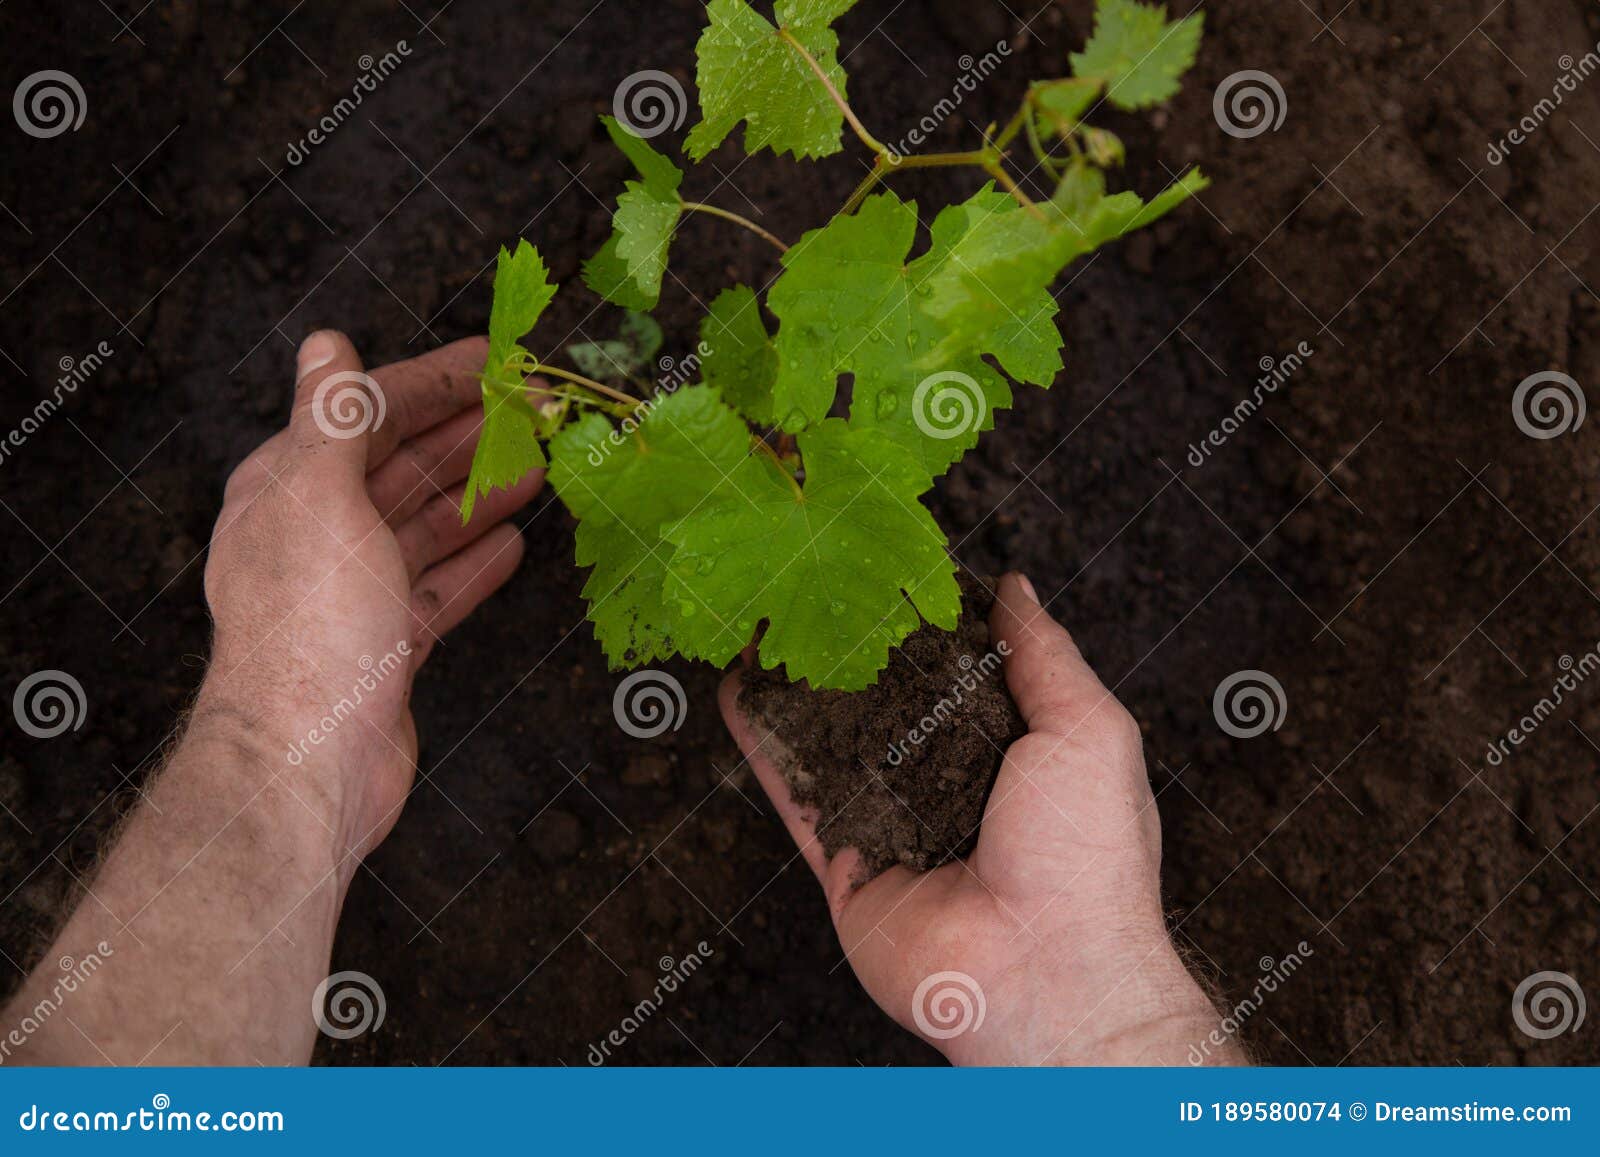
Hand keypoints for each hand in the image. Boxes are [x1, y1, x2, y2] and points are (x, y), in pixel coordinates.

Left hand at [196, 331, 541, 878]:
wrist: (309, 759)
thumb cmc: (310, 630)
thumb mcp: (320, 497)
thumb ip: (331, 418)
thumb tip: (327, 345)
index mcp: (290, 488)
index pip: (368, 415)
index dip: (433, 383)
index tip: (495, 362)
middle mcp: (315, 536)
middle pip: (401, 468)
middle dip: (465, 434)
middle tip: (533, 410)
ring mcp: (352, 595)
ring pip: (424, 526)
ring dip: (478, 493)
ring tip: (534, 468)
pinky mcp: (385, 646)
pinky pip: (436, 589)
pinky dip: (473, 564)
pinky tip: (509, 546)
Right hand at [720, 573, 1239, 1065]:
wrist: (1047, 976)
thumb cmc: (1086, 856)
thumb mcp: (1086, 730)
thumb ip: (1043, 655)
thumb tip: (1014, 588)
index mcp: (1015, 752)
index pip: (958, 671)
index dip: (923, 620)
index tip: (885, 567)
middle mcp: (950, 786)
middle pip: (886, 701)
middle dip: (851, 647)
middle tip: (810, 583)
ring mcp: (894, 827)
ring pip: (833, 741)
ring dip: (797, 682)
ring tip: (763, 618)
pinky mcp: (847, 867)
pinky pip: (798, 796)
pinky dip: (764, 743)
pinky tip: (737, 687)